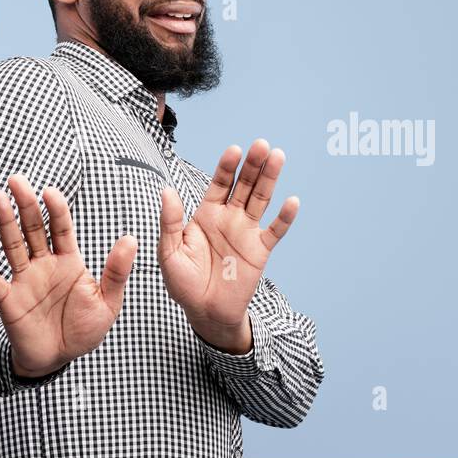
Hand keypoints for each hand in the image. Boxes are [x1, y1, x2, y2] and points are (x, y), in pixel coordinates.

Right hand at [0, 173, 137, 377]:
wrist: (59, 359)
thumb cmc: (84, 329)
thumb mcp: (108, 301)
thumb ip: (116, 271)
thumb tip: (132, 238)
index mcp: (69, 262)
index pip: (61, 229)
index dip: (56, 210)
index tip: (50, 192)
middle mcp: (44, 265)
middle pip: (33, 229)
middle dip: (26, 204)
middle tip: (17, 179)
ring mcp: (24, 281)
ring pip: (13, 246)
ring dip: (4, 222)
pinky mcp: (9, 301)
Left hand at [157, 139, 298, 351]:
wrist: (204, 312)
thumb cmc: (183, 282)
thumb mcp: (169, 251)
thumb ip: (171, 222)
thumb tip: (166, 191)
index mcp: (207, 214)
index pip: (219, 183)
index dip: (227, 166)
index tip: (234, 150)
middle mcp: (229, 217)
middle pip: (244, 185)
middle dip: (253, 165)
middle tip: (262, 144)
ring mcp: (247, 232)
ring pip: (261, 200)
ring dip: (270, 179)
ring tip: (278, 156)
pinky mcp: (260, 251)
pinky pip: (275, 231)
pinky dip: (284, 218)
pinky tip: (292, 201)